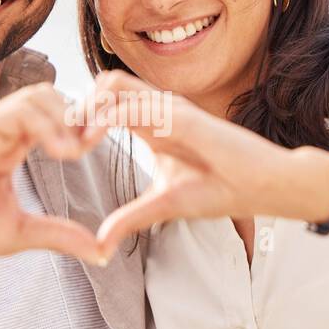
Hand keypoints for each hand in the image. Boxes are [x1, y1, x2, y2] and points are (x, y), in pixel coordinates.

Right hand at [0, 82, 109, 262]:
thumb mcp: (18, 233)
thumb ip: (59, 236)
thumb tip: (101, 253)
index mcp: (14, 148)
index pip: (58, 118)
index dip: (85, 126)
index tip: (102, 144)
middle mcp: (2, 131)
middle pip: (54, 96)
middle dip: (82, 113)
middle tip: (98, 140)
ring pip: (39, 95)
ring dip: (66, 116)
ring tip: (75, 151)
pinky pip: (20, 111)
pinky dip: (47, 124)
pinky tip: (59, 152)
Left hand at [86, 71, 328, 257]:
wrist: (266, 186)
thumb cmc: (222, 190)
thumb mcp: (164, 206)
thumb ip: (130, 218)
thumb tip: (99, 244)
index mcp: (151, 125)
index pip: (105, 100)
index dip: (79, 117)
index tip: (64, 148)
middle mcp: (158, 110)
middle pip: (103, 84)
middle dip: (76, 107)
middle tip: (63, 140)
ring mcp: (171, 109)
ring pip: (113, 84)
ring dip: (86, 108)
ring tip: (75, 141)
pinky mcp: (185, 118)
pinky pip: (138, 106)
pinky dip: (109, 117)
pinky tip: (92, 140)